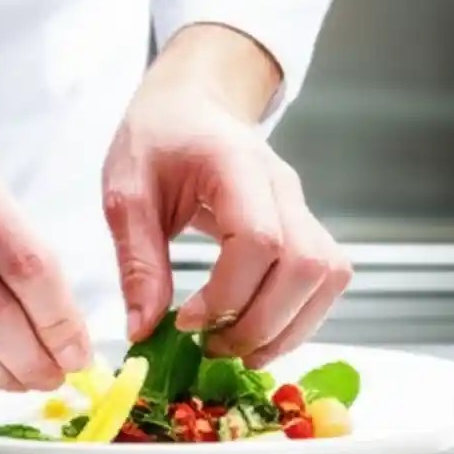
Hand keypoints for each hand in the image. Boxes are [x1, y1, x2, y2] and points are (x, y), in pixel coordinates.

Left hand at [103, 25, 351, 367]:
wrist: (193, 105)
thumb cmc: (158, 139)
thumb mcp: (125, 193)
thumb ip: (138, 262)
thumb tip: (143, 330)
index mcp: (237, 165)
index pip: (260, 240)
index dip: (228, 294)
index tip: (186, 321)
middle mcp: (284, 186)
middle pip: (306, 265)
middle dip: (261, 323)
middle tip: (211, 347)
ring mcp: (303, 206)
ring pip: (328, 277)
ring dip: (289, 326)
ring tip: (239, 348)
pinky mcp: (309, 229)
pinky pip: (326, 280)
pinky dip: (300, 316)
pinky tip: (259, 330)